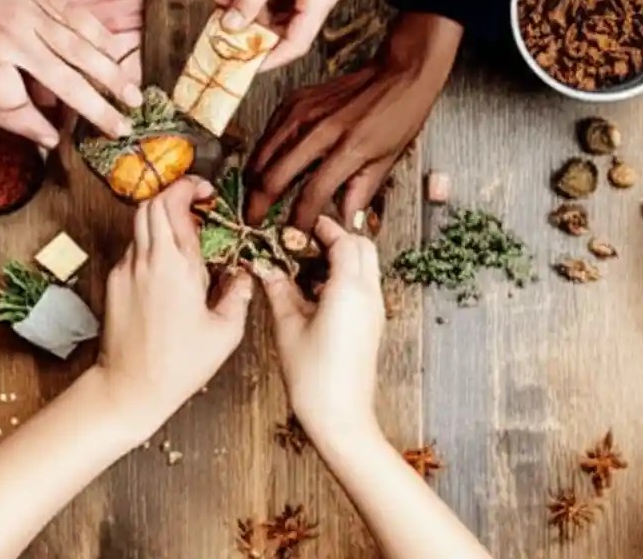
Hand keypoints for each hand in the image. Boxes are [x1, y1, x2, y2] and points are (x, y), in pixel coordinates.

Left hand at [94, 177, 254, 432]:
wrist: (129, 387)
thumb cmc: (179, 365)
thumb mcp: (225, 333)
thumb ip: (239, 295)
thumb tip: (245, 275)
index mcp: (178, 265)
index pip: (175, 204)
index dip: (190, 187)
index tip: (205, 191)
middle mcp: (148, 260)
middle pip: (151, 203)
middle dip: (173, 194)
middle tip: (196, 204)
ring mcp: (126, 270)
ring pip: (138, 224)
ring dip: (160, 219)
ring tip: (184, 236)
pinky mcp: (114, 283)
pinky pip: (132, 250)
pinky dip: (149, 245)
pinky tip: (167, 267)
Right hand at [246, 13, 462, 229]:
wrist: (399, 73)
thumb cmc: (398, 115)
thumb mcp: (386, 161)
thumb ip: (359, 194)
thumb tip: (344, 225)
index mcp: (347, 149)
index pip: (311, 196)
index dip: (298, 222)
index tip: (294, 236)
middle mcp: (319, 130)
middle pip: (273, 177)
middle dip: (258, 206)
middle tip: (254, 221)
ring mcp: (302, 112)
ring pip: (262, 155)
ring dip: (253, 182)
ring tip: (255, 200)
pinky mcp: (294, 101)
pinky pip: (267, 134)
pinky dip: (262, 155)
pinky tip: (265, 168)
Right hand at [256, 217, 383, 436]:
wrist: (341, 416)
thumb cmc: (314, 377)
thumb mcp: (287, 327)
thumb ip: (279, 291)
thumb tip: (267, 268)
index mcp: (349, 289)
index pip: (344, 240)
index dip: (323, 228)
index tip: (301, 226)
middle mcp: (369, 295)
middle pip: (363, 247)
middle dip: (337, 238)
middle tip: (304, 242)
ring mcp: (374, 311)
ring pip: (366, 266)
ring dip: (342, 258)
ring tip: (305, 268)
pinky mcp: (372, 325)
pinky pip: (364, 287)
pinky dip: (345, 278)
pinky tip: (316, 293)